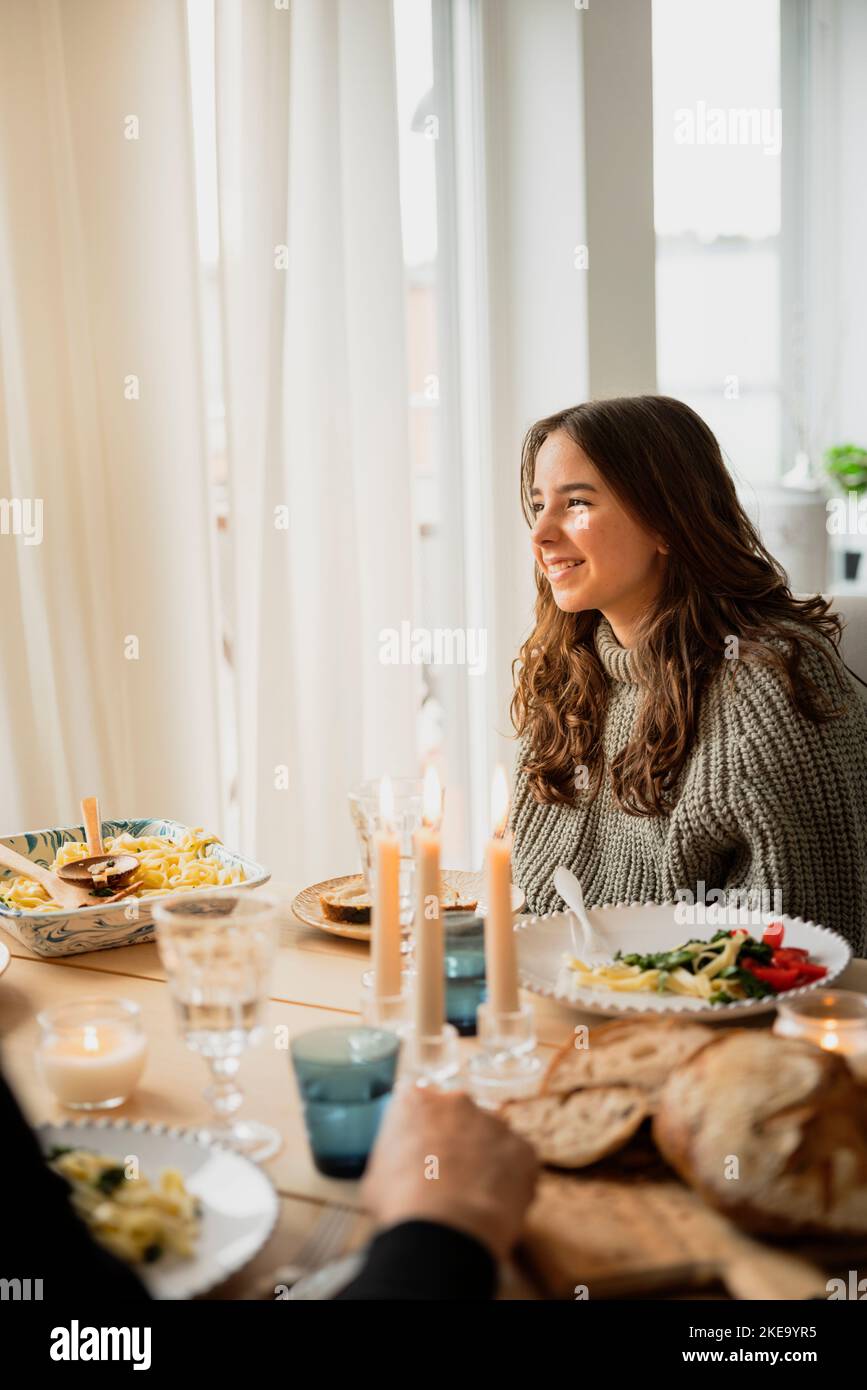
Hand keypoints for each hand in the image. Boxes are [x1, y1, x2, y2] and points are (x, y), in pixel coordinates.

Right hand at [360, 1085, 538, 1262]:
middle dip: (454, 1139)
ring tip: (471, 1196)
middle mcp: (457, 1101)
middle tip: (446, 1175)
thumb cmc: (401, 1205)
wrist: (444, 1228)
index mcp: (415, 1100)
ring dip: (483, 1158)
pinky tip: (494, 1204)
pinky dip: (510, 1179)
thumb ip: (391, 1161)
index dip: (418, 1130)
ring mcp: (494, 1122)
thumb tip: (396, 1174)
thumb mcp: (375, 1177)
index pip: (416, 1103)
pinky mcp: (524, 1148)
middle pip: (457, 1115)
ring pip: (490, 1136)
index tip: (419, 1152)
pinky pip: (518, 1161)